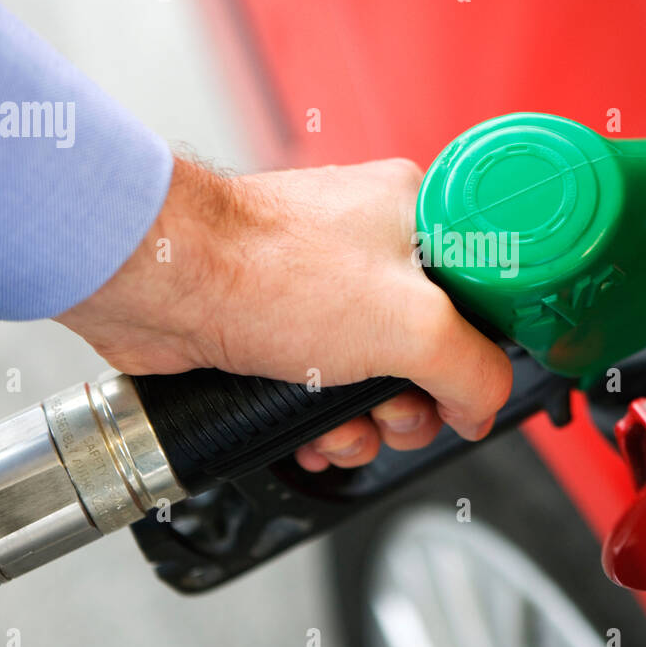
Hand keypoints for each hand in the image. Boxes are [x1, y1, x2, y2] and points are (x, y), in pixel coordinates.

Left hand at [54, 157, 513, 470]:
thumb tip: (483, 406)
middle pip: (429, 346)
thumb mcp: (411, 327)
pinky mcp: (280, 324)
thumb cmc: (264, 270)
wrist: (161, 286)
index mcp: (415, 215)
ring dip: (361, 422)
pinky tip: (306, 431)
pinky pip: (324, 387)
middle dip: (411, 402)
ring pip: (374, 376)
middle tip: (392, 411)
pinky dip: (319, 420)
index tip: (468, 384)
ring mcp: (321, 286)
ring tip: (337, 428)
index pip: (484, 287)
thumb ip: (473, 370)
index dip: (481, 347)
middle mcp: (370, 245)